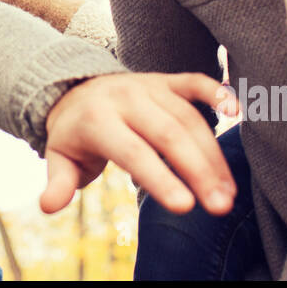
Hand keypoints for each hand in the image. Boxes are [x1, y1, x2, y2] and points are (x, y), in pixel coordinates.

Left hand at [40, 72, 238, 215]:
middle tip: (220, 206)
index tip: (186, 207)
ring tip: (229, 192)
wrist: (76, 89)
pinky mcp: (167, 80)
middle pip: (169, 134)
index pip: (133, 151)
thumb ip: (58, 182)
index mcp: (98, 120)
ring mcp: (149, 86)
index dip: (159, 178)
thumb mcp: (59, 158)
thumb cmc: (74, 135)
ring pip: (189, 118)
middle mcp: (127, 99)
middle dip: (198, 171)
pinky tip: (238, 112)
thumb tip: (48, 205)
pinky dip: (217, 92)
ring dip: (213, 155)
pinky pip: (196, 82)